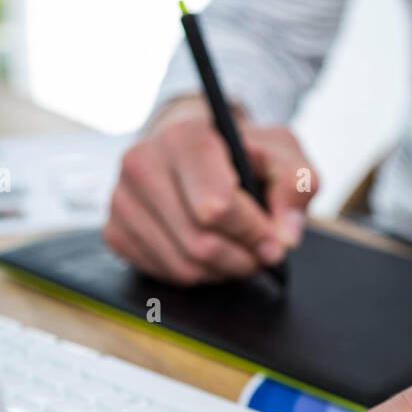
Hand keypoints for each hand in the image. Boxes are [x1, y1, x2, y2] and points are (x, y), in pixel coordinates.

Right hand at [104, 95, 317, 283]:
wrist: (193, 149)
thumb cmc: (239, 152)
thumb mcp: (281, 153)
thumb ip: (297, 183)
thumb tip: (285, 235)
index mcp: (183, 137)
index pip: (217, 207)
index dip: (253, 233)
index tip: (274, 241)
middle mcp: (141, 163)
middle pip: (199, 243)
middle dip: (241, 258)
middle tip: (260, 254)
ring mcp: (121, 199)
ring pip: (182, 266)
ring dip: (221, 270)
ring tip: (238, 251)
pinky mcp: (114, 231)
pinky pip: (163, 274)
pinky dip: (195, 274)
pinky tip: (207, 252)